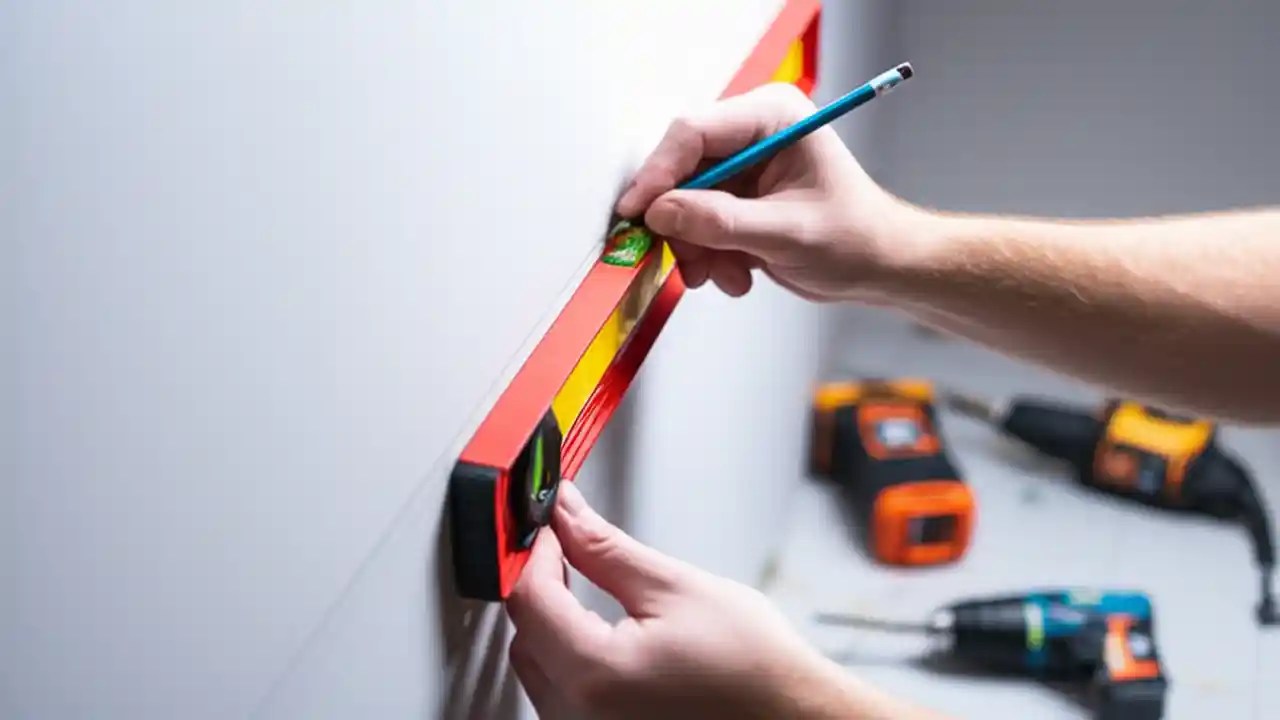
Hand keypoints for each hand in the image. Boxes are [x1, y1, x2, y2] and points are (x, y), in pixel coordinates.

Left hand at [505, 483, 941, 718]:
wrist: (795, 719)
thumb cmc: (757, 669)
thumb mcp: (677, 588)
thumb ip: (606, 549)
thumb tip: (566, 514)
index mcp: (595, 676)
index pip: (528, 597)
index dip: (535, 549)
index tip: (553, 525)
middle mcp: (579, 718)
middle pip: (524, 634)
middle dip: (541, 584)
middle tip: (571, 548)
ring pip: (536, 667)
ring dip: (552, 622)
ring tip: (590, 588)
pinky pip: (559, 696)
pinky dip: (569, 658)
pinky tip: (602, 635)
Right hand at [616, 82, 921, 301]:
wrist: (877, 266)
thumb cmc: (856, 238)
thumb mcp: (787, 233)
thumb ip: (722, 222)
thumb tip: (663, 213)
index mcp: (772, 116)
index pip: (694, 132)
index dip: (660, 172)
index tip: (638, 212)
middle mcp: (750, 133)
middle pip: (681, 169)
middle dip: (683, 223)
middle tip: (692, 264)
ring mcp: (739, 166)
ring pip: (682, 203)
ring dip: (696, 248)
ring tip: (727, 276)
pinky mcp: (733, 196)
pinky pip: (695, 222)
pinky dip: (706, 254)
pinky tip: (737, 273)